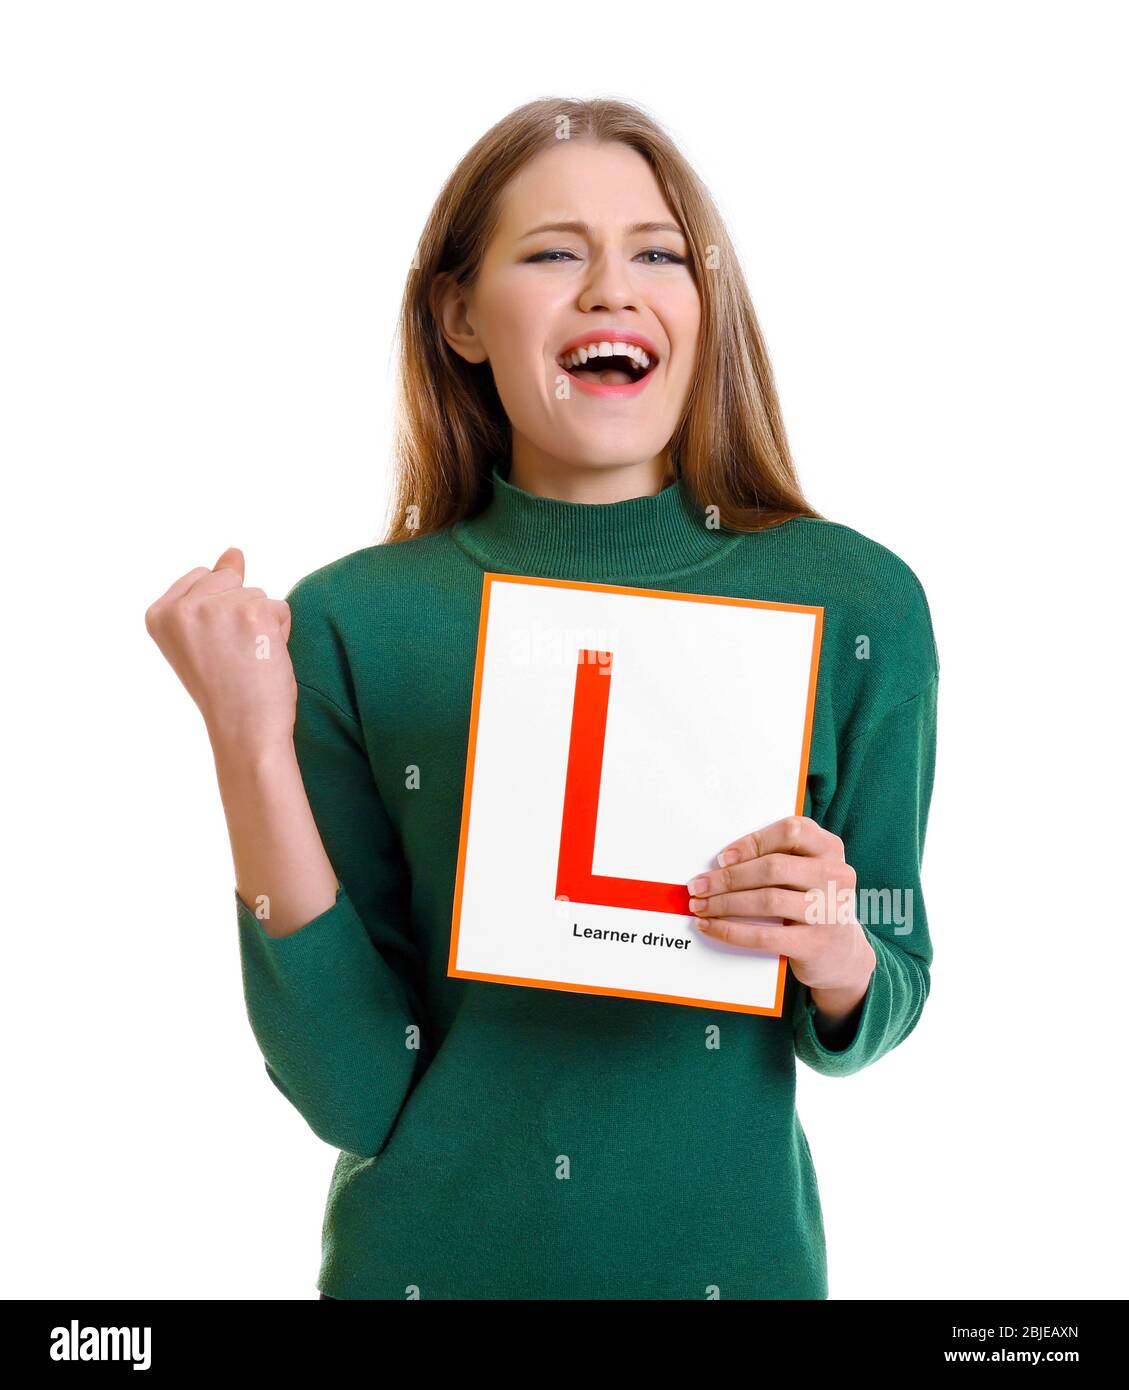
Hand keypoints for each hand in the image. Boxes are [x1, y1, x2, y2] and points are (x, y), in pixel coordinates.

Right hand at [144, 547, 296, 756]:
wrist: (245, 732)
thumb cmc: (225, 690)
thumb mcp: (203, 636)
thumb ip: (212, 590)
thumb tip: (234, 552)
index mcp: (158, 613)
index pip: (203, 578)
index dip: (217, 615)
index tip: (211, 651)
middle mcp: (183, 607)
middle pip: (230, 580)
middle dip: (240, 614)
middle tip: (232, 656)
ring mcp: (217, 608)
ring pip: (258, 594)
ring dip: (262, 625)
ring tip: (248, 661)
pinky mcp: (254, 613)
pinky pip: (281, 607)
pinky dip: (281, 633)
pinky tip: (265, 659)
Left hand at [685, 815, 876, 997]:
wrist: (842, 953)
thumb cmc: (811, 902)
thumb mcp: (806, 873)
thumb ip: (778, 858)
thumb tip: (721, 861)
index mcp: (830, 848)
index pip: (791, 832)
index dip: (753, 842)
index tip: (723, 857)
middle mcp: (836, 876)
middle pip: (774, 867)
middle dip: (729, 877)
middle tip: (699, 885)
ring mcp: (830, 911)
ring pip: (767, 900)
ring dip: (724, 903)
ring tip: (700, 906)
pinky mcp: (816, 944)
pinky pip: (764, 935)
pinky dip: (730, 931)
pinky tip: (710, 927)